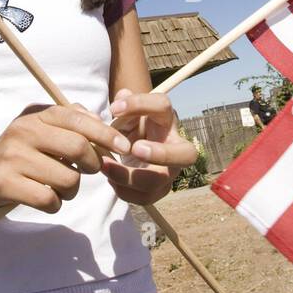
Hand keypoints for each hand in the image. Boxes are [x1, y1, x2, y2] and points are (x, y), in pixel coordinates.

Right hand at [0, 104, 131, 214]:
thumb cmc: (20, 157)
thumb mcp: (40, 131)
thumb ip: (71, 121)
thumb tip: (102, 121)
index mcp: (34, 116)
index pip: (77, 119)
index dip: (105, 134)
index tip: (124, 147)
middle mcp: (22, 131)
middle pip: (77, 148)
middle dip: (92, 164)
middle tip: (87, 171)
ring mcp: (12, 157)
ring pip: (68, 178)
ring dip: (72, 190)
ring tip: (59, 188)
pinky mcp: (4, 183)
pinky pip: (50, 199)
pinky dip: (55, 204)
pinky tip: (46, 199)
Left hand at [102, 88, 199, 204]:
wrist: (132, 150)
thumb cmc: (131, 127)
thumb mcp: (126, 115)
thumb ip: (124, 106)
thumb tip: (123, 95)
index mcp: (165, 120)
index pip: (163, 106)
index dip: (141, 105)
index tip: (113, 110)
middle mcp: (175, 146)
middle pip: (186, 154)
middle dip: (162, 154)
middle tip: (135, 149)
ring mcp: (170, 171)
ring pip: (160, 181)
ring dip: (130, 176)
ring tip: (105, 167)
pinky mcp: (160, 189)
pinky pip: (145, 196)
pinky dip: (124, 190)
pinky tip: (110, 179)